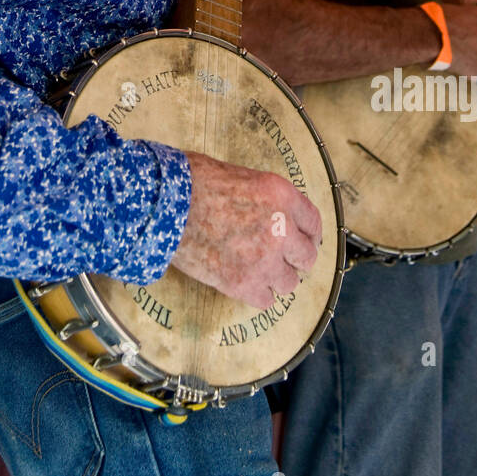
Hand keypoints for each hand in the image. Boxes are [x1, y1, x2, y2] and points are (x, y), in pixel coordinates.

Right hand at [171, 150, 320, 308]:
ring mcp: (264, 259)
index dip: (309, 234)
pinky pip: (266, 300)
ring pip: (289, 282)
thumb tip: (271, 213)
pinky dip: (257, 293)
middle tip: (280, 257)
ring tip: (258, 270)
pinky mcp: (243, 284)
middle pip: (307, 257)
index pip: (314, 222)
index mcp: (281, 195)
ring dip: (276, 277)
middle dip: (294, 257)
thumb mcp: (240, 175)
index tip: (304, 240)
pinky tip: (245, 282)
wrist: (163, 205)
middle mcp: (281, 229)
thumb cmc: (192, 181)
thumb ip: (265, 198)